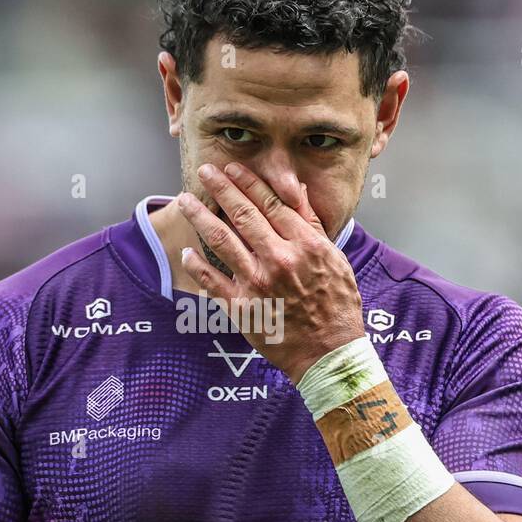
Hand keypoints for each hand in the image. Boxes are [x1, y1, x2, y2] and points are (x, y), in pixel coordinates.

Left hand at [177, 162, 364, 383]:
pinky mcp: (241, 308)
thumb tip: (297, 191)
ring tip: (185, 201)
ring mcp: (257, 284)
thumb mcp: (334, 259)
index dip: (249, 183)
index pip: (271, 204)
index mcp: (305, 245)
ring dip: (200, 216)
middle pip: (243, 215)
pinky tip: (186, 251)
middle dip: (221, 189)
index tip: (233, 169)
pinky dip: (196, 264)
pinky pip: (211, 281)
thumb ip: (312, 224)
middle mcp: (279, 260)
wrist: (328, 352)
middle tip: (205, 171)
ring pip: (221, 241)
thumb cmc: (336, 305)